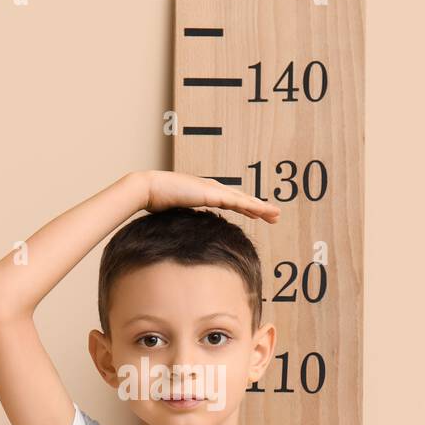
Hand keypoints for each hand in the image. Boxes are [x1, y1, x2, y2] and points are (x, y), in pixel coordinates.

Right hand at [137, 170, 280, 223]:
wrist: (148, 189)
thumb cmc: (156, 202)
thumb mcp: (176, 214)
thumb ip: (185, 221)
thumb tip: (186, 235)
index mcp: (205, 193)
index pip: (231, 202)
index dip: (246, 208)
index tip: (258, 215)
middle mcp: (212, 189)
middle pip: (241, 200)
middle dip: (259, 208)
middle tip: (275, 216)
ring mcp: (213, 190)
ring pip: (243, 200)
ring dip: (261, 207)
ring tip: (275, 214)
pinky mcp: (212, 193)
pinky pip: (236, 202)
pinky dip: (250, 206)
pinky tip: (261, 211)